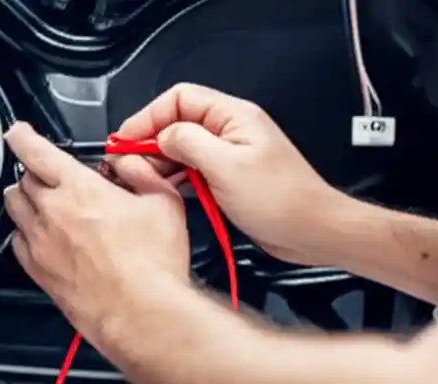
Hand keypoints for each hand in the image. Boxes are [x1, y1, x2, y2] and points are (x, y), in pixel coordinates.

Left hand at [3, 122, 189, 338]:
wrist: (141, 313)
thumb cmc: (154, 265)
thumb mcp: (164, 202)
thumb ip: (140, 173)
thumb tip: (127, 163)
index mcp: (79, 189)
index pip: (35, 151)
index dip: (22, 136)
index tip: (18, 132)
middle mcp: (52, 213)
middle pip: (23, 180)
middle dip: (34, 172)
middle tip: (51, 176)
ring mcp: (40, 244)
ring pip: (14, 210)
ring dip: (25, 200)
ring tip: (45, 203)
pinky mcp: (38, 271)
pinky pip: (18, 243)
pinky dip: (25, 233)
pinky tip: (44, 236)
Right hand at [110, 82, 347, 265]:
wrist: (311, 231)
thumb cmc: (281, 200)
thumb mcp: (226, 167)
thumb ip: (188, 143)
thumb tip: (160, 135)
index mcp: (233, 116)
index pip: (179, 99)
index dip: (148, 116)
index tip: (125, 139)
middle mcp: (229, 130)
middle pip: (177, 122)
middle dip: (149, 140)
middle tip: (126, 163)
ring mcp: (228, 154)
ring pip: (181, 147)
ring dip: (159, 161)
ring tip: (141, 179)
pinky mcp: (227, 177)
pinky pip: (191, 169)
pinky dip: (174, 178)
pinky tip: (164, 190)